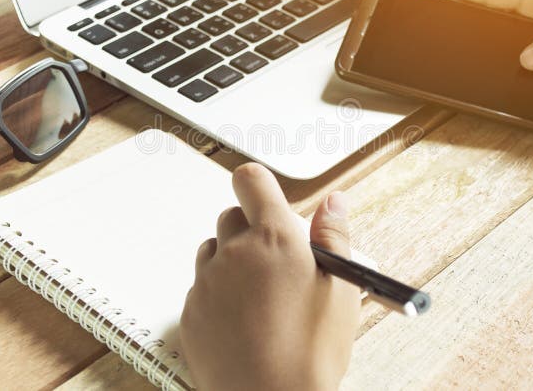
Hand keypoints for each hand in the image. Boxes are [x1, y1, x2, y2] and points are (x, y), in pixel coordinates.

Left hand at [180, 163, 359, 390]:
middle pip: (231, 216)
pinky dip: (218, 293)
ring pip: (213, 250)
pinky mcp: (191, 312)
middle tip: (276, 260)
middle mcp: (234, 253)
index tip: (264, 194)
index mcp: (274, 239)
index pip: (251, 181)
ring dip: (231, 259)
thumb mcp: (340, 289)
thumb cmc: (311, 351)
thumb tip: (333, 202)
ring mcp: (207, 283)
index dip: (257, 183)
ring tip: (260, 293)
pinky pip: (201, 286)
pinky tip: (243, 320)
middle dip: (251, 227)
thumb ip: (334, 236)